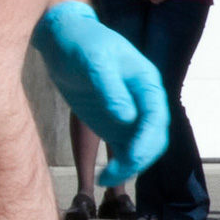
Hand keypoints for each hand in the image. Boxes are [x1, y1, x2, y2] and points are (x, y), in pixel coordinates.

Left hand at [32, 1, 168, 185]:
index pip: (157, 117)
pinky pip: (125, 152)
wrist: (63, 41)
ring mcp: (131, 115)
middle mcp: (144, 102)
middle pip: (154, 138)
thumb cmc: (81, 43)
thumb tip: (127, 117)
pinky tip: (101, 177)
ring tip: (104, 178)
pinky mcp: (115, 126)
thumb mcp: (94, 60)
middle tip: (113, 174)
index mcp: (147, 83)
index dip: (147, 140)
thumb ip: (110, 87)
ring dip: (130, 166)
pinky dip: (119, 166)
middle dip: (139, 158)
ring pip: (143, 149)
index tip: (130, 157)